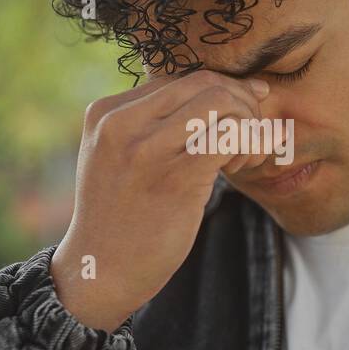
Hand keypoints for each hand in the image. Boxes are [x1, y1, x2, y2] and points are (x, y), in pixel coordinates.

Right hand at [50, 70, 271, 331]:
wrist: (99, 271)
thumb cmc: (121, 217)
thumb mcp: (118, 159)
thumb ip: (153, 125)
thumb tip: (219, 92)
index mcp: (106, 112)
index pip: (180, 78)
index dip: (221, 91)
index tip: (241, 115)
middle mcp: (122, 123)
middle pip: (204, 83)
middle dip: (240, 103)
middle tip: (249, 137)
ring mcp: (146, 149)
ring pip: (221, 103)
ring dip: (247, 125)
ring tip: (244, 156)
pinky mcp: (175, 177)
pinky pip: (229, 136)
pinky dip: (249, 144)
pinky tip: (241, 168)